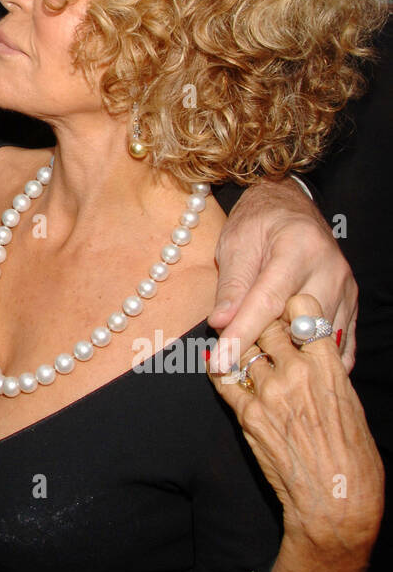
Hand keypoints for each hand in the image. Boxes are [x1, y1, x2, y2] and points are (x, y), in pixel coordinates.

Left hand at [207, 178, 355, 372]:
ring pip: (320, 340)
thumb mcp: (235, 244)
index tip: (220, 361)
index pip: (268, 302)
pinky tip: (294, 365)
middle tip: (236, 365)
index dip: (242, 334)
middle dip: (267, 350)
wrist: (289, 206)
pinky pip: (338, 343)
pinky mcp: (350, 303)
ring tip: (259, 364)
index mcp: (298, 248)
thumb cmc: (258, 222)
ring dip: (290, 356)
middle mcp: (330, 269)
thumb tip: (221, 324)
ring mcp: (345, 288)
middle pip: (299, 325)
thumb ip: (231, 285)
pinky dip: (315, 358)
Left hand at [209, 295, 382, 571]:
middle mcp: (297, 372)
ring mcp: (269, 392)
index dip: (290, 303)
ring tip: (238, 342)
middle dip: (262, 319)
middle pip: (267, 323)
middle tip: (256, 319)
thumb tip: (315, 347)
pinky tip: (218, 363)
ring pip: (244, 348)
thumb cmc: (353, 457)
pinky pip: (224, 378)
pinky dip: (219, 368)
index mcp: (329, 365)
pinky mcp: (248, 414)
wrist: (335, 503)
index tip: (284, 301)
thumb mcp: (351, 404)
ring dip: (241, 345)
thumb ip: (328, 369)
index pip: (303, 308)